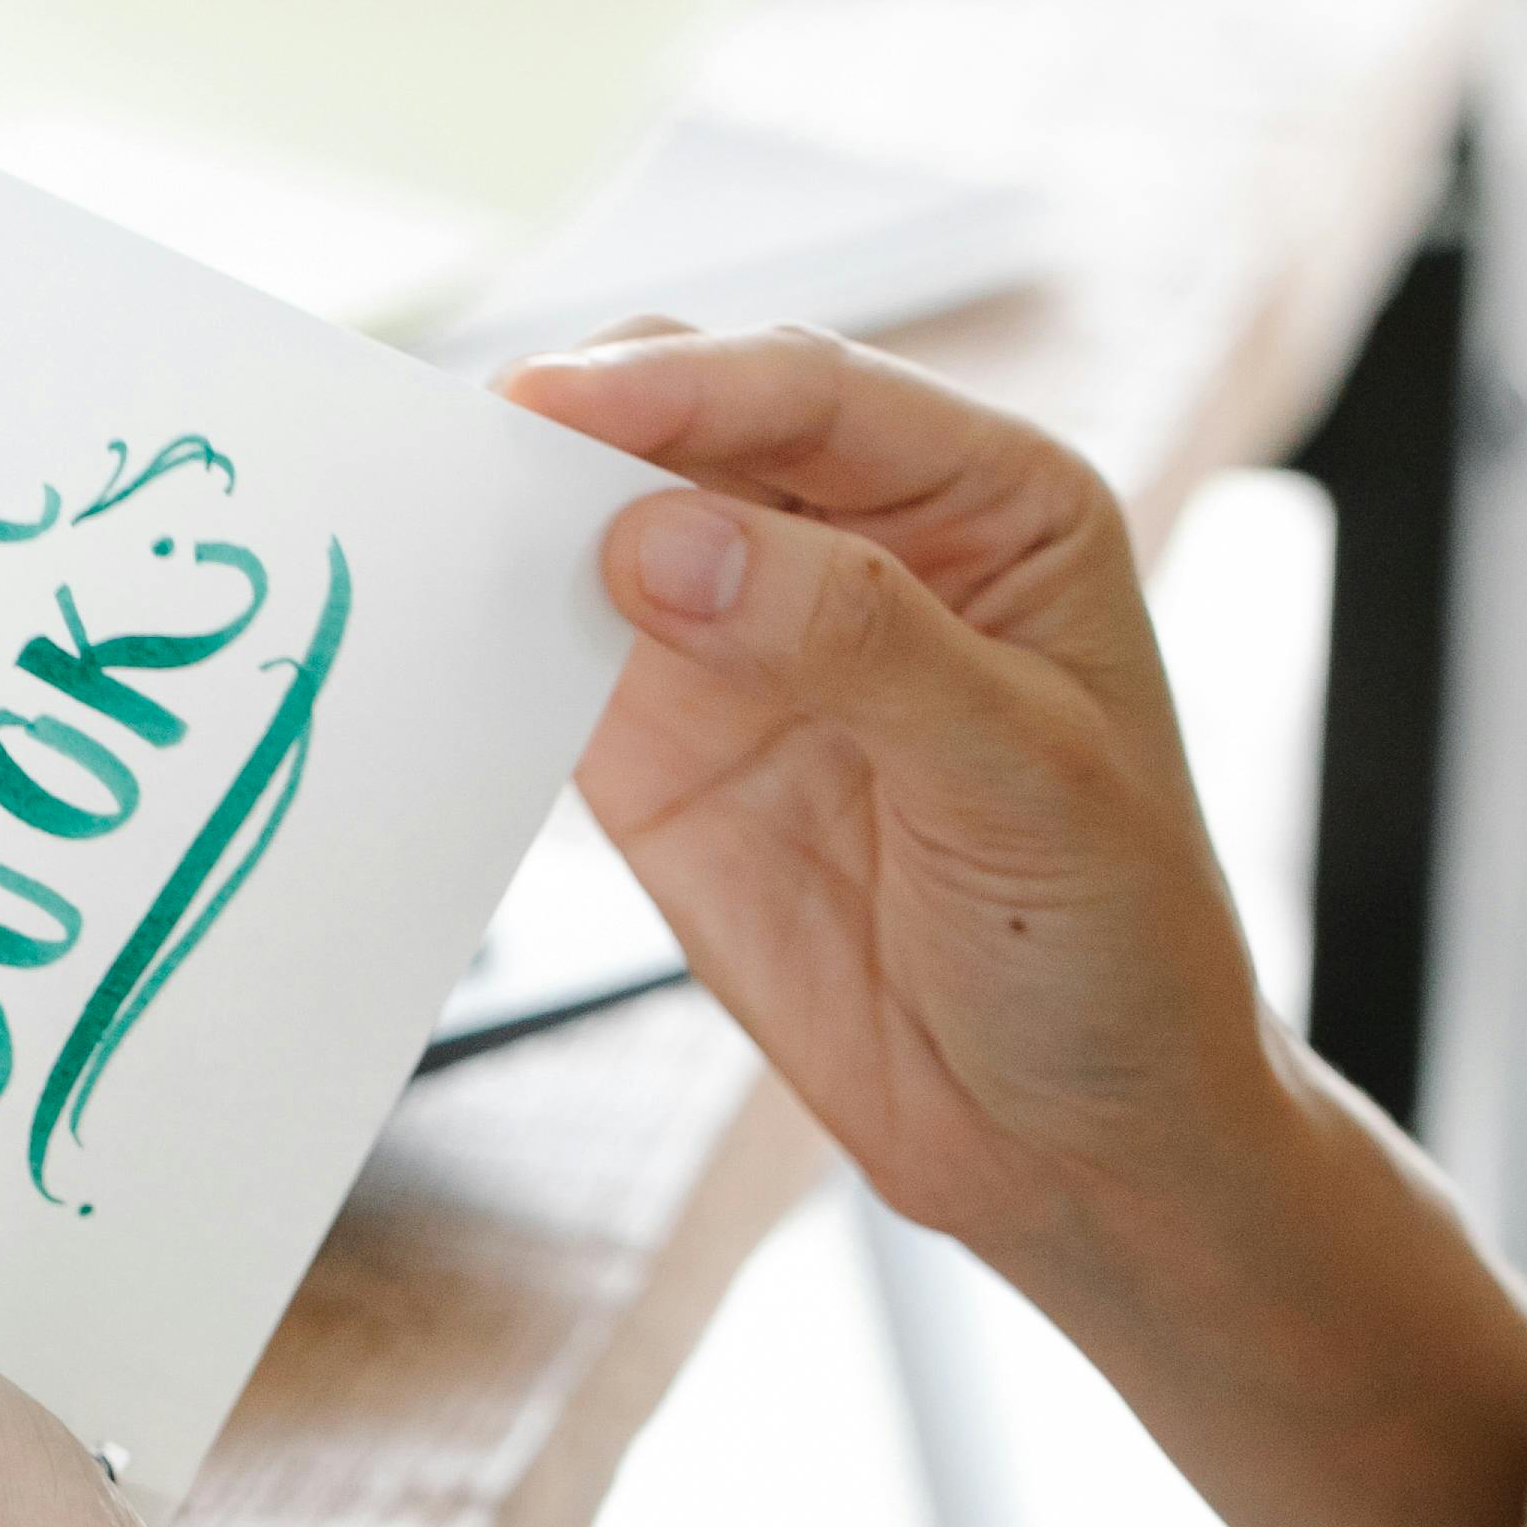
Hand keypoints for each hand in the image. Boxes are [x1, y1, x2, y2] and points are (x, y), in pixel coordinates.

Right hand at [511, 323, 1526, 1526]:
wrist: (1065, 1138)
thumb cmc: (1111, 938)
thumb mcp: (1020, 777)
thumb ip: (852, 641)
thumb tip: (659, 541)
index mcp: (991, 503)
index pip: (816, 396)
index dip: (683, 389)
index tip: (556, 402)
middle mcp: (860, 544)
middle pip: (693, 429)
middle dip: (582, 422)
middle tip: (466, 447)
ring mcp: (747, 644)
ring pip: (603, 528)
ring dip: (511, 519)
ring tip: (414, 520)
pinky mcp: (662, 748)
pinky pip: (553, 657)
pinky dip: (486, 635)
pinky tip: (428, 630)